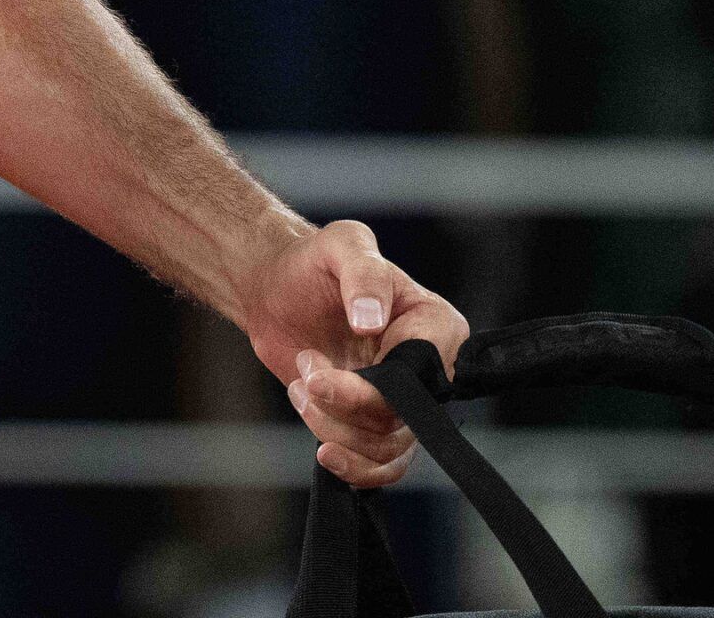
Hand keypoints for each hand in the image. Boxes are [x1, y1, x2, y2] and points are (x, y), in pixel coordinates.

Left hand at [238, 217, 467, 486]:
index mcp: (436, 325)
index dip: (378, 378)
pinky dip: (354, 468)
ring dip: (332, 425)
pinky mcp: (377, 425)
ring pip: (385, 445)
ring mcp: (404, 403)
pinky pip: (383, 466)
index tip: (325, 358)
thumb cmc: (315, 263)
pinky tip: (325, 451)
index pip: (424, 371)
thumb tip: (371, 320)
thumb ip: (363, 274)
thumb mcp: (341, 245)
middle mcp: (431, 371)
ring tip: (300, 385)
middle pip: (400, 415)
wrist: (277, 291)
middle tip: (305, 369)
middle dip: (344, 400)